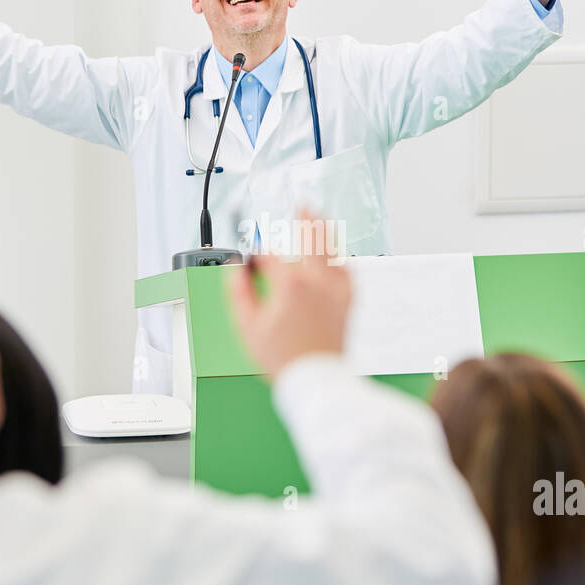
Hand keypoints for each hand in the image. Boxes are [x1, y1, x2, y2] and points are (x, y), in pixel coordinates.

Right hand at [228, 213, 351, 378]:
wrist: (315, 380)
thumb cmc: (283, 359)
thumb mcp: (248, 327)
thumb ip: (238, 293)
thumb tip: (236, 270)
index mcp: (290, 285)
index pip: (271, 256)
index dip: (257, 256)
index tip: (251, 261)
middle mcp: (316, 283)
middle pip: (311, 240)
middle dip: (305, 220)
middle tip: (303, 204)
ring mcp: (335, 292)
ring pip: (332, 253)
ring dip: (325, 233)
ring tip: (321, 219)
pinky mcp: (347, 304)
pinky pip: (348, 274)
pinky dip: (342, 263)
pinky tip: (339, 258)